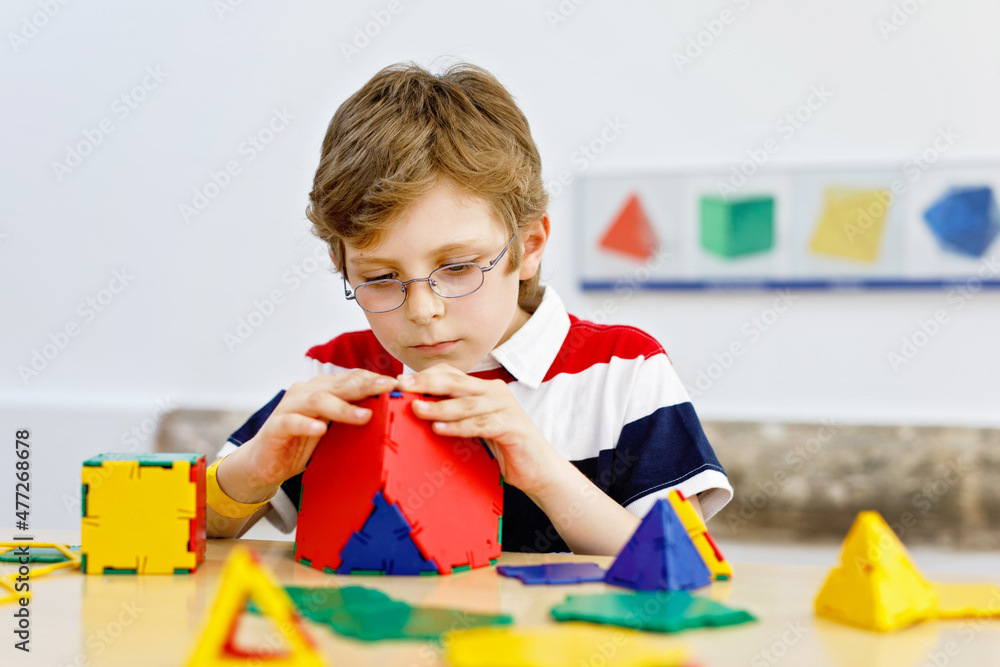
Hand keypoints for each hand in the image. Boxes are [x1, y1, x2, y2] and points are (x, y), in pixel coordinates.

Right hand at [226, 370, 396, 498]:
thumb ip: (353, 416)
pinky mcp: (275, 426)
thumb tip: (389, 412)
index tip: (399, 384)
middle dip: (366, 385)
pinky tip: (320, 429)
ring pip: (318, 400)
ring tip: (364, 415)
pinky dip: (307, 424)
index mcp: (322, 389)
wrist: (264, 463)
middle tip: (389, 388)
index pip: (351, 378)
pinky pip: (292, 422)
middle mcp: (306, 392)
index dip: (374, 379)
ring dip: (343, 407)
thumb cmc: (302, 442)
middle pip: (339, 385)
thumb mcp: (333, 428)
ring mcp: (289, 407)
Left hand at [397, 364, 562, 497]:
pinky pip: (480, 424)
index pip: (451, 374)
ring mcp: (505, 408)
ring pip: (466, 404)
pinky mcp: (512, 427)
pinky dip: (459, 427)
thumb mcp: (475, 426)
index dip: (425, 375)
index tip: (400, 381)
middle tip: (403, 386)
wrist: (539, 468)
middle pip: (455, 383)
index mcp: (484, 389)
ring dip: (439, 407)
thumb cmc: (503, 447)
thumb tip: (418, 409)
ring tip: (417, 410)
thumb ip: (455, 414)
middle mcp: (495, 392)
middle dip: (426, 383)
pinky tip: (440, 429)